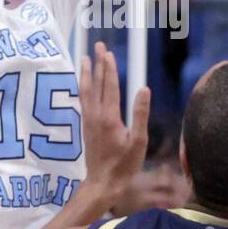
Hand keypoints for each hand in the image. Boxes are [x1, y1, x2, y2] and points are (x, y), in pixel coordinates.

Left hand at [80, 42, 150, 201]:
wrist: (102, 183)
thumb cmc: (124, 165)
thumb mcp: (139, 141)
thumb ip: (140, 114)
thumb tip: (144, 89)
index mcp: (110, 117)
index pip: (110, 86)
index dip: (110, 68)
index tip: (108, 52)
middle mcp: (96, 115)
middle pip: (96, 83)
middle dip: (97, 63)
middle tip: (97, 45)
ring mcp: (89, 120)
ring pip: (85, 90)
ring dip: (86, 73)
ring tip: (84, 58)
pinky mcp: (86, 126)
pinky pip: (83, 100)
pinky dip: (83, 87)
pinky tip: (83, 83)